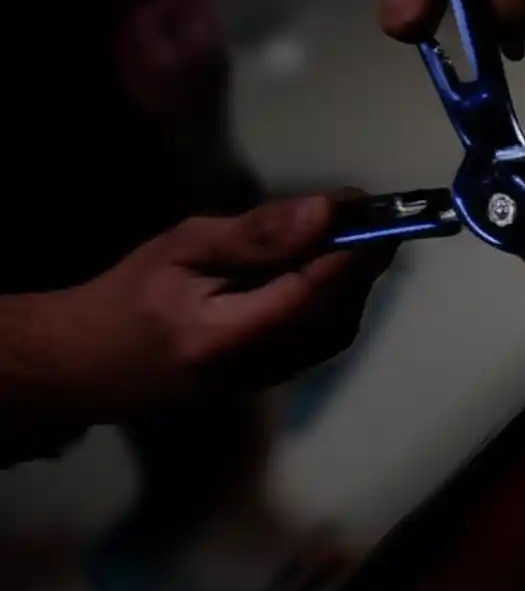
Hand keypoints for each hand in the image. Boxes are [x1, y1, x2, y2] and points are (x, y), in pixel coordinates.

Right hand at [1, 193, 393, 421]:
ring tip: (356, 234)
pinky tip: (332, 267)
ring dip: (355, 280)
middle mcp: (257, 369)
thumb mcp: (181, 250)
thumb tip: (322, 214)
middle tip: (369, 215)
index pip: (309, 294)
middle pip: (336, 316)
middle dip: (361, 263)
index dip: (348, 251)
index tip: (364, 208)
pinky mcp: (274, 380)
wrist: (90, 365)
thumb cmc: (128, 298)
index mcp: (225, 337)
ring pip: (338, 330)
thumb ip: (253, 236)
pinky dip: (338, 299)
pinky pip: (323, 339)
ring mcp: (269, 381)